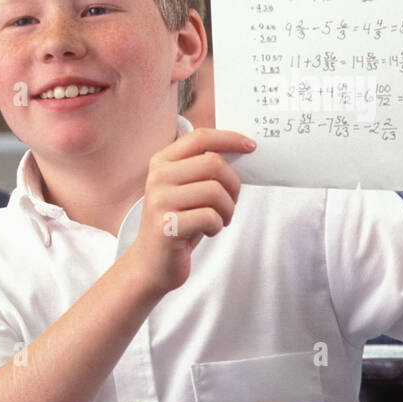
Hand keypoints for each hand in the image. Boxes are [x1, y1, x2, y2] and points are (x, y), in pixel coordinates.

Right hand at [125, 127, 252, 296]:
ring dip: (228, 209)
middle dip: (233, 184)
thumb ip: (204, 168)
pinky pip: (210, 217)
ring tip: (220, 219)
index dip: (229, 139)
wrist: (151, 263)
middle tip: (231, 201)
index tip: (251, 147)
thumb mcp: (186, 189)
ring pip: (215, 191)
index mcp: (162, 162)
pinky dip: (217, 225)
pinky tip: (208, 231)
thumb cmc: (178, 222)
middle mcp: (158, 178)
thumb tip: (241, 148)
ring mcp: (160, 202)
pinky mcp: (167, 226)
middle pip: (213, 164)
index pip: (201, 137)